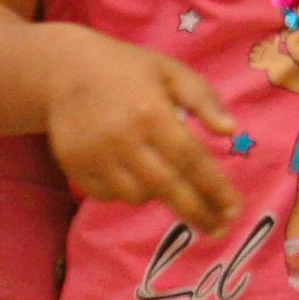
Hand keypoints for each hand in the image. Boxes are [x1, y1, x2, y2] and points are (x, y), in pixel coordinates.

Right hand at [38, 32, 242, 230]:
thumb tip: (229, 131)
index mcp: (152, 113)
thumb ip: (203, 99)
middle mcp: (124, 139)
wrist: (64, 69)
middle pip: (168, 188)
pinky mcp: (75, 167)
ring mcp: (97, 156)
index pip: (191, 160)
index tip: (233, 210)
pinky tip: (132, 175)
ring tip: (166, 181)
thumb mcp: (170, 70)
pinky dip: (125, 191)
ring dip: (158, 195)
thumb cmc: (127, 69)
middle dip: (197, 212)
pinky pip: (108, 195)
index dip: (215, 188)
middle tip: (218, 230)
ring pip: (137, 196)